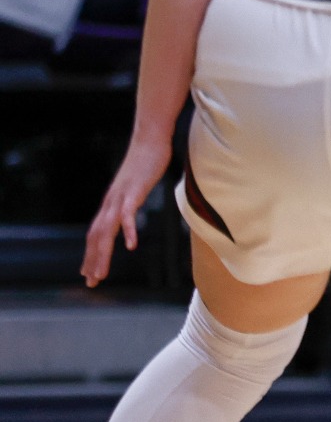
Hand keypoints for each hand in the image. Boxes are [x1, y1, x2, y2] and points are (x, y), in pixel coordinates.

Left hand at [82, 135, 172, 285]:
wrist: (150, 139)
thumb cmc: (146, 161)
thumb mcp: (134, 186)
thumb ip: (129, 199)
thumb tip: (128, 209)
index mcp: (110, 203)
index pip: (95, 234)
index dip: (91, 255)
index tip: (89, 273)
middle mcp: (110, 203)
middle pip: (96, 237)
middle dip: (92, 261)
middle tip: (91, 282)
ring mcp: (120, 198)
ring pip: (107, 232)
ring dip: (103, 254)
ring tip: (102, 274)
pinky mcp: (134, 192)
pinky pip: (128, 215)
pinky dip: (128, 231)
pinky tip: (131, 246)